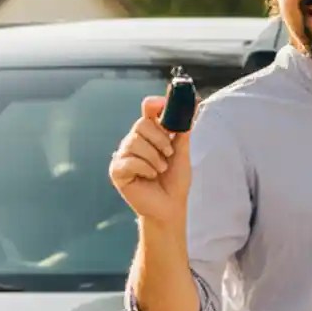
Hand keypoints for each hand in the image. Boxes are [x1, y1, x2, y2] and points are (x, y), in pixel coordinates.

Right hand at [108, 96, 194, 224]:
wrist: (170, 206)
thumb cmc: (175, 180)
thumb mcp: (181, 152)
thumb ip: (182, 129)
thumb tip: (194, 104)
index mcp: (149, 134)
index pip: (148, 110)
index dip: (154, 104)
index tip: (163, 104)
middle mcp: (134, 141)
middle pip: (141, 124)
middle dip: (160, 138)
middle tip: (169, 153)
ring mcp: (123, 156)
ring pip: (135, 142)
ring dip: (154, 157)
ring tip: (160, 170)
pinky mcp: (117, 171)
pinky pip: (128, 160)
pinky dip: (144, 168)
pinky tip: (150, 176)